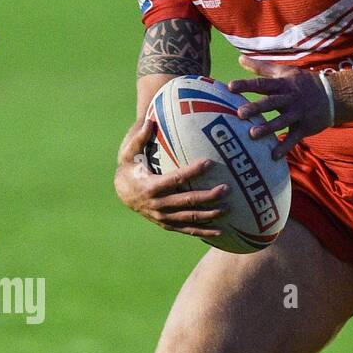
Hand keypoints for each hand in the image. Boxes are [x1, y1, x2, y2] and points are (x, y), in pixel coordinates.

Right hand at [114, 119, 227, 238]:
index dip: (192, 171)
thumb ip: (139, 139)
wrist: (122, 193)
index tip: (209, 162)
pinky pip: (188, 230)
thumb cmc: (130, 168)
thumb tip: (150, 120)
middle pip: (187, 201)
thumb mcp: (129, 154)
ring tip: (229, 208)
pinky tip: (221, 231)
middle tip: (227, 189)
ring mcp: (163, 217)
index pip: (175, 179)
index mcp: (150, 186)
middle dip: (207, 196)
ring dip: (210, 214)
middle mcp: (157, 205)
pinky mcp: (168, 224)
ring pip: (190, 218)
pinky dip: (204, 232)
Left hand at [228, 55, 331, 159]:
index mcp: (283, 84)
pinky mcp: (305, 127)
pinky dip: (285, 147)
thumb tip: (239, 58)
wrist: (333, 95)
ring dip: (268, 128)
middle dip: (256, 108)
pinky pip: (294, 138)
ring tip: (252, 135)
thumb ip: (261, 68)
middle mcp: (290, 98)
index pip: (262, 83)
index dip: (247, 85)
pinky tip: (274, 156)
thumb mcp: (284, 71)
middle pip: (271, 102)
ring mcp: (298, 113)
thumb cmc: (302, 83)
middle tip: (240, 114)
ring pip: (282, 121)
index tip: (230, 87)